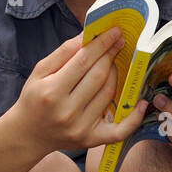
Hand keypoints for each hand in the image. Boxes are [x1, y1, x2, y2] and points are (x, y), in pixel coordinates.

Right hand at [14, 29, 148, 155]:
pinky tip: (142, 103)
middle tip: (118, 42)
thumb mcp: (40, 72)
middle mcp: (67, 111)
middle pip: (99, 76)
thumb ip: (63, 53)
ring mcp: (81, 127)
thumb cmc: (34, 98)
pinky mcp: (92, 140)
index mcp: (51, 92)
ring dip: (116, 74)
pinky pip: (120, 130)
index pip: (83, 62)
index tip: (115, 31)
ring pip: (109, 93)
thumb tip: (87, 35)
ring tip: (113, 63)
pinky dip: (134, 117)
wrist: (28, 134)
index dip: (102, 44)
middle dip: (110, 55)